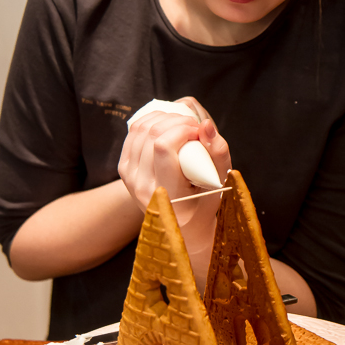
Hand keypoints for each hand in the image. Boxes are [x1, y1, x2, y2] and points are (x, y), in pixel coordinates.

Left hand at [118, 98, 230, 273]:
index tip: (198, 132)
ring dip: (163, 118)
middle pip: (151, 135)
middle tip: (193, 126)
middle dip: (175, 120)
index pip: (163, 147)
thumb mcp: (220, 184)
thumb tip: (205, 124)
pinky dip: (149, 122)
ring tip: (182, 124)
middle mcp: (142, 187)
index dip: (182, 129)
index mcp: (166, 193)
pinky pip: (132, 134)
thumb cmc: (204, 205)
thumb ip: (218, 154)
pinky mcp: (124, 170)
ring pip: (139, 130)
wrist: (182, 226)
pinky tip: (166, 125)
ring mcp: (129, 178)